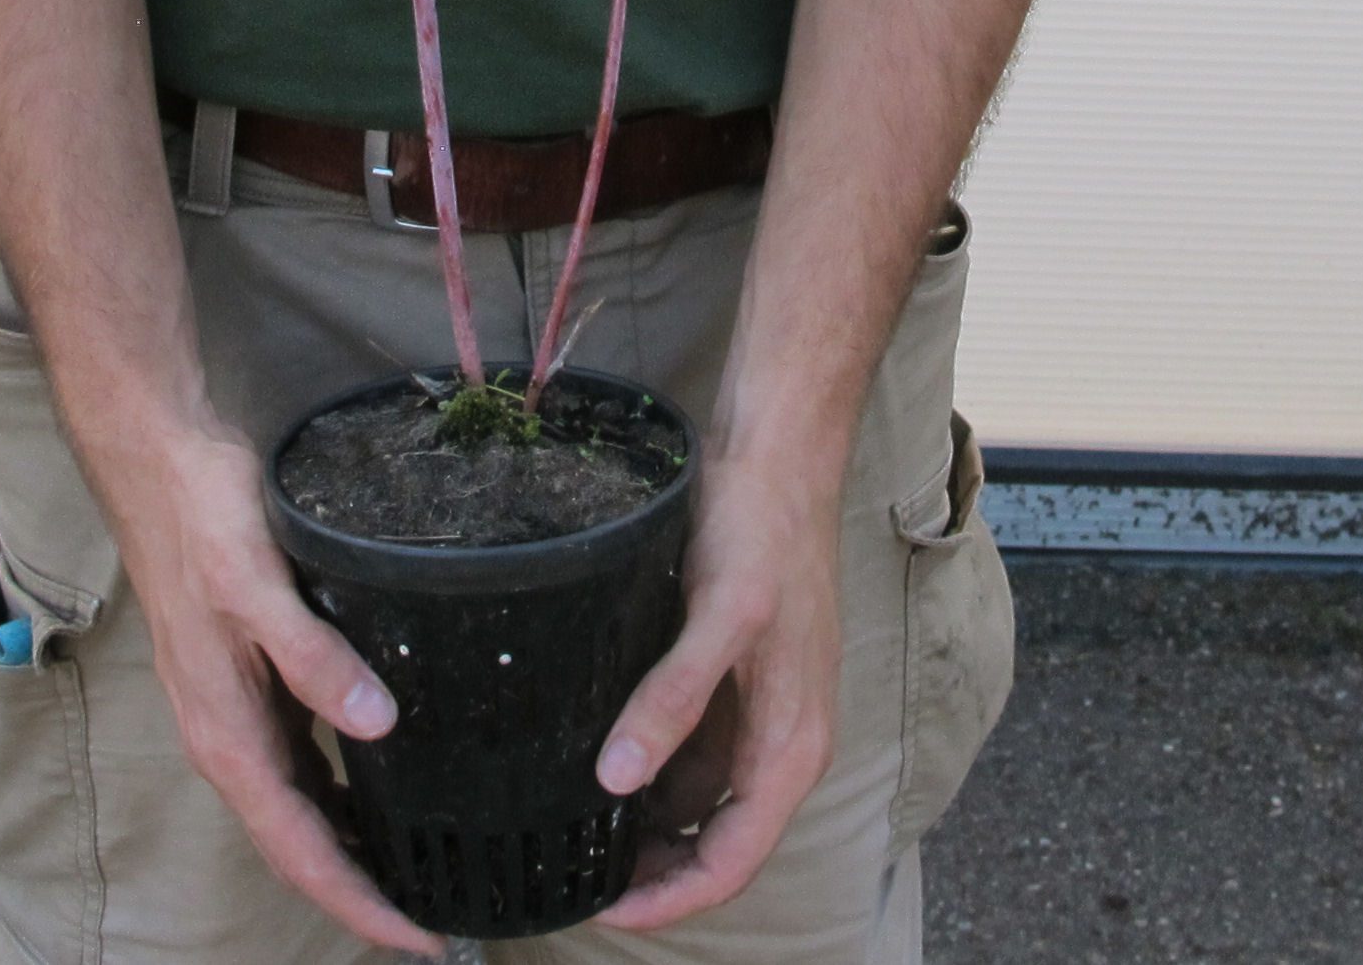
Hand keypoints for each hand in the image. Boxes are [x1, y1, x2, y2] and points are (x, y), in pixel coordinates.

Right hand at [103, 418, 442, 956]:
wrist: (157, 462)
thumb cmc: (202, 519)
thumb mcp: (259, 584)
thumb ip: (314, 657)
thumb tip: (377, 724)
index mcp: (229, 734)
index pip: (300, 850)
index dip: (359, 904)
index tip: (421, 940)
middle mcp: (228, 737)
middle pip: (299, 845)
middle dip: (360, 892)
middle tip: (437, 920)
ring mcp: (235, 709)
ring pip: (298, 806)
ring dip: (350, 846)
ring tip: (418, 869)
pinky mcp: (245, 677)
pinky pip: (296, 761)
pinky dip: (336, 791)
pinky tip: (376, 782)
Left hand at [590, 451, 842, 930]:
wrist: (779, 456)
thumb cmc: (764, 530)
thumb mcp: (720, 614)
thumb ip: (675, 699)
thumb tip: (620, 780)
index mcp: (791, 747)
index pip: (730, 863)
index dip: (668, 900)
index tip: (599, 906)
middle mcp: (779, 742)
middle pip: (715, 844)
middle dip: (652, 875)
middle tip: (571, 875)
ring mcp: (756, 711)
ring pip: (698, 800)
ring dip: (648, 826)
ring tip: (571, 828)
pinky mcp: (733, 677)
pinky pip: (690, 749)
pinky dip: (650, 768)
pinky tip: (598, 760)